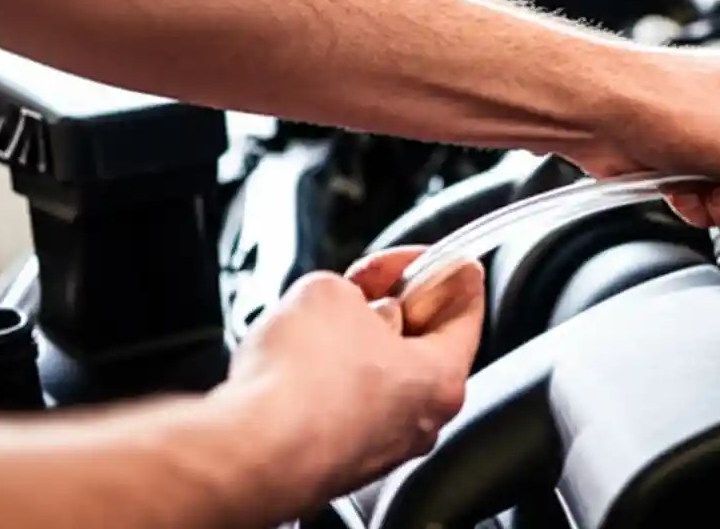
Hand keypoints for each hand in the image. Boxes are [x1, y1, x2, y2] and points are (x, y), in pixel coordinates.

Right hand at [216, 246, 484, 513]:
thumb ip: (355, 289)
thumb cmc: (299, 382)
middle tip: (359, 287)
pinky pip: (343, 407)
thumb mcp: (330, 291)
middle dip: (388, 307)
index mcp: (442, 378)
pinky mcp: (339, 463)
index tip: (427, 257)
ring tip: (315, 329)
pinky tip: (295, 370)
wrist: (251, 452)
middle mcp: (421, 422)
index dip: (443, 269)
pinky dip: (325, 383)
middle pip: (421, 343)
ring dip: (353, 346)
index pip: (467, 307)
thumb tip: (347, 301)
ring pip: (378, 377)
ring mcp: (379, 449)